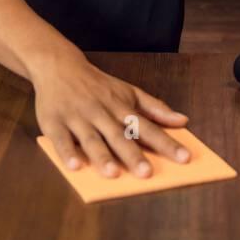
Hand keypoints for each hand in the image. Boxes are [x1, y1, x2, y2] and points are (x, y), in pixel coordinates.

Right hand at [31, 52, 190, 177]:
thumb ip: (155, 108)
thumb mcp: (129, 91)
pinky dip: (68, 152)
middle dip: (133, 154)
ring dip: (102, 156)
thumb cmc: (98, 85)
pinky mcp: (54, 122)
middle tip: (147, 173)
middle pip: (119, 135)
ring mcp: (77, 117)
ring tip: (113, 173)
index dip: (166, 143)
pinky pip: (61, 139)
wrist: (59, 65)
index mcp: (121, 106)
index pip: (147, 127)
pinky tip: (75, 166)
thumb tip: (183, 121)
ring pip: (91, 139)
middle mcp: (101, 112)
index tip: (185, 158)